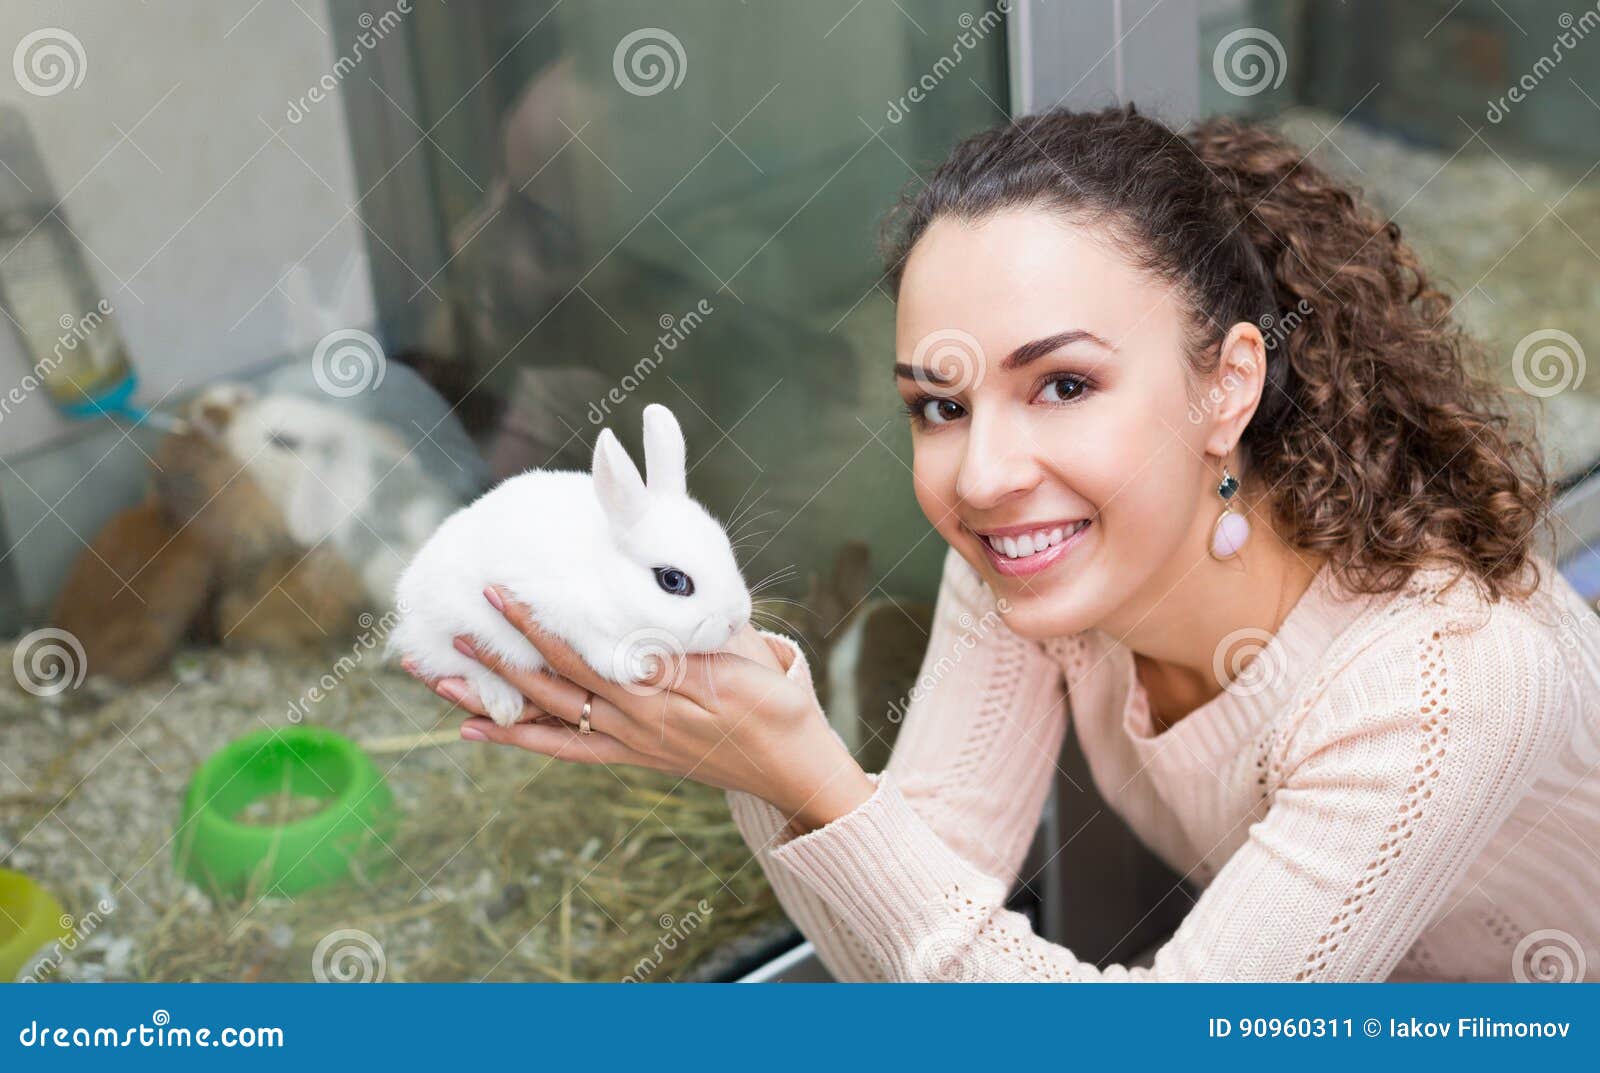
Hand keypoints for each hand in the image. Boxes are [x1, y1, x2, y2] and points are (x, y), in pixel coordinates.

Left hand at [401, 588, 874, 832]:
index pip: (589, 648)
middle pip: (555, 679)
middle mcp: (638, 716)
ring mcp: (630, 740)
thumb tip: (658, 590)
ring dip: (493, 695)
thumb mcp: (747, 651)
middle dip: (505, 649)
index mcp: (667, 682)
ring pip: (547, 715)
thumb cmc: (777, 701)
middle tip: (458, 621)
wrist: (790, 768)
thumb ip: (698, 626)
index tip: (505, 592)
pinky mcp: (627, 756)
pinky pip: (563, 749)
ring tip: (440, 675)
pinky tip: (471, 729)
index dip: (542, 622)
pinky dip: (516, 740)